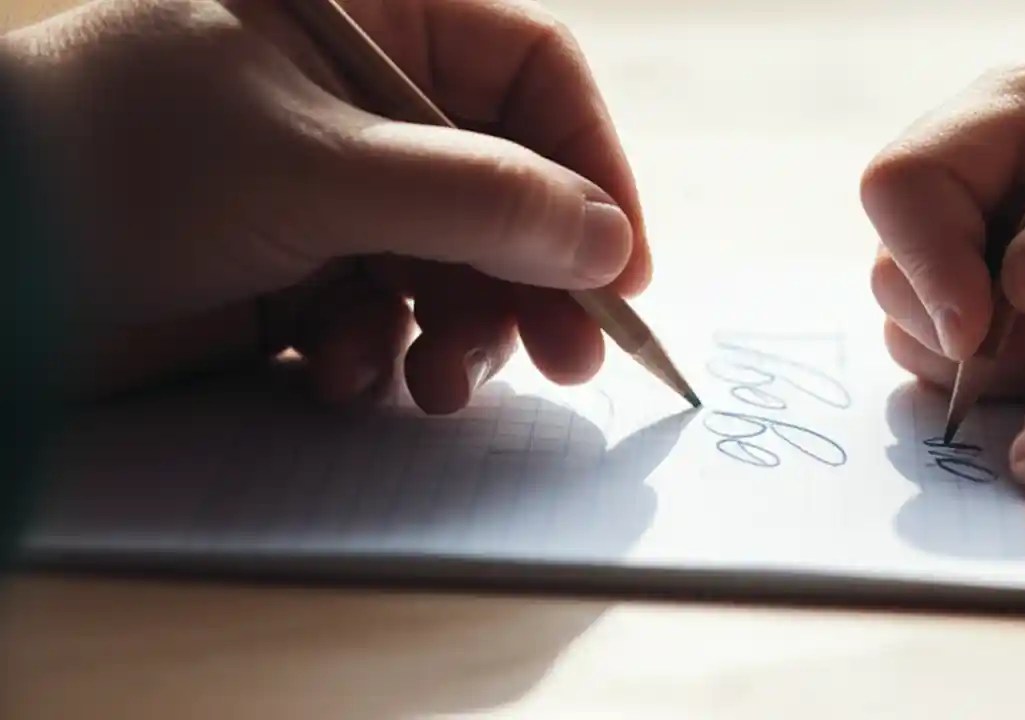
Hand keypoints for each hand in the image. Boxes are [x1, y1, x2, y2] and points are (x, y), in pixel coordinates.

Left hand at [6, 0, 647, 411]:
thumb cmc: (125, 160)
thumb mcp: (322, 171)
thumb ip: (479, 202)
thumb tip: (605, 240)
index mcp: (375, 20)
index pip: (532, 75)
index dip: (592, 168)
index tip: (621, 267)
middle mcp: (363, 99)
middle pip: (507, 181)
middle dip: (535, 276)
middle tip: (569, 358)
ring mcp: (334, 185)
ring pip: (455, 260)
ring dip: (461, 330)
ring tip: (440, 382)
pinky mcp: (301, 265)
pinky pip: (390, 308)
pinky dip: (381, 349)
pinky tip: (342, 369)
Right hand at [861, 64, 1024, 396]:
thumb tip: (1017, 284)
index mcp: (1011, 118)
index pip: (904, 181)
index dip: (925, 259)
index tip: (980, 332)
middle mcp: (974, 182)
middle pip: (893, 263)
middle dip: (968, 328)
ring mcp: (973, 250)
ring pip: (910, 323)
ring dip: (991, 365)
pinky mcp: (984, 311)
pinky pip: (944, 361)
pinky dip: (1000, 384)